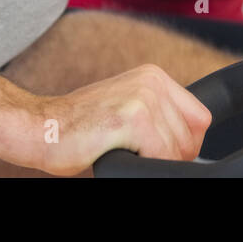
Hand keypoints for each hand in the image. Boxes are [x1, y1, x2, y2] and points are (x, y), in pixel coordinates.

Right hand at [33, 64, 211, 175]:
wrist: (41, 129)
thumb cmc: (80, 127)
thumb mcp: (127, 106)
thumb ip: (160, 114)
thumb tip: (193, 143)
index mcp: (154, 76)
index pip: (201, 118)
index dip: (185, 143)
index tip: (161, 150)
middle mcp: (151, 81)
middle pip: (191, 138)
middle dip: (171, 156)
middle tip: (136, 153)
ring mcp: (143, 98)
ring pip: (177, 151)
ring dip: (154, 161)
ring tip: (122, 151)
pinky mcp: (133, 119)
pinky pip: (161, 157)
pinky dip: (145, 165)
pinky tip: (119, 154)